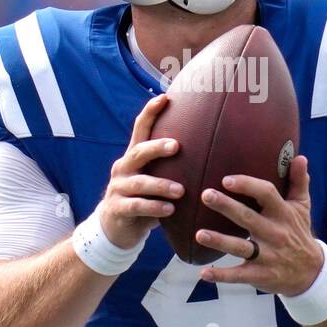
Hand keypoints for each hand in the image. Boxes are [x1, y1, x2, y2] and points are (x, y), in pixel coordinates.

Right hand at [98, 94, 183, 247]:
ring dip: (160, 185)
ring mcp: (118, 188)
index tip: (165, 97)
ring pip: (139, 183)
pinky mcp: (117, 209)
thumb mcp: (154, 180)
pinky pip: (136, 206)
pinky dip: (154, 208)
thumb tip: (210, 149)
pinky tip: (169, 210)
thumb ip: (171, 167)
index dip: (150, 112)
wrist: (115, 228)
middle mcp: (123, 168)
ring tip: (181, 190)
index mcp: (133, 157)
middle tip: (176, 146)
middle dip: (156, 147)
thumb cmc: (144, 199)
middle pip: (138, 152)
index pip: (139, 129)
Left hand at [195, 154, 322, 295]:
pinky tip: (203, 274)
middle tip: (205, 195)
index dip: (248, 185)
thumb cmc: (298, 232)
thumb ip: (299, 182)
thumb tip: (299, 156)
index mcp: (283, 213)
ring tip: (199, 234)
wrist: (311, 272)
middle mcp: (274, 233)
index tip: (227, 179)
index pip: (266, 194)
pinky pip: (239, 275)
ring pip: (241, 247)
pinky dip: (221, 276)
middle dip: (226, 206)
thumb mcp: (303, 207)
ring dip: (219, 241)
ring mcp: (267, 256)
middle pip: (248, 218)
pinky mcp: (260, 275)